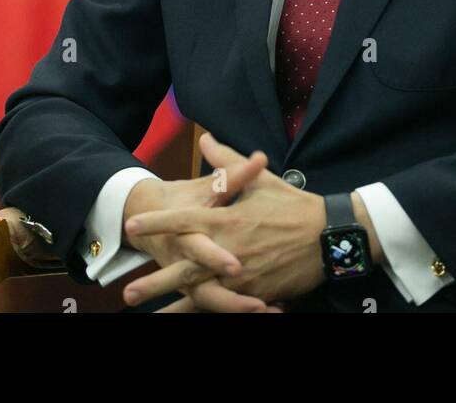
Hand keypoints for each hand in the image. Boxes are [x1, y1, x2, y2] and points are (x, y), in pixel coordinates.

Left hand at [124, 132, 326, 310]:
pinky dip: (204, 312)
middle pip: (186, 268)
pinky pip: (225, 307)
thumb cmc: (294, 205)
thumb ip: (228, 162)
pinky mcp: (256, 295)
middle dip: (156, 280)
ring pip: (202, 294)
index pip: (186, 221)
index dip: (158, 222)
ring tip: (149, 315)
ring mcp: (243, 277)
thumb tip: (205, 138)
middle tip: (127, 292)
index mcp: (229, 220)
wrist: (329, 237)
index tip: (132, 225)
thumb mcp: (261, 179)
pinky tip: (185, 318)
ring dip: (174, 306)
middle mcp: (230, 251)